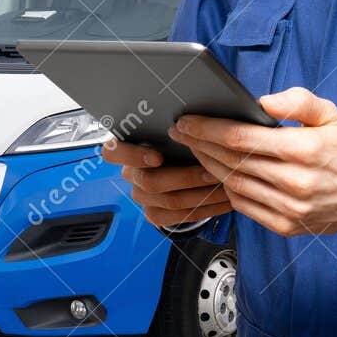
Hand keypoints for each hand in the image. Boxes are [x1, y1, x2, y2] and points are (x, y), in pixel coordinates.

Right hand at [100, 137, 233, 230]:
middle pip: (150, 181)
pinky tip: (223, 201)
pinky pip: (180, 216)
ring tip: (224, 183)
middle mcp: (131, 174)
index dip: (134, 156)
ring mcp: (142, 197)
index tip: (158, 157)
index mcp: (125, 150)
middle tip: (211, 170)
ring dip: (202, 193)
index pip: (112, 152)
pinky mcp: (155, 214)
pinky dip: (206, 209)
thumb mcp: (170, 132)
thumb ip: (174, 127)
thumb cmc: (175, 143)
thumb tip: (193, 120)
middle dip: (186, 177)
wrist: (179, 166)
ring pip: (170, 200)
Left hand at [167, 86, 336, 237]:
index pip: (242, 138)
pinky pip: (243, 205)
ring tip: (195, 149)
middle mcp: (294, 182)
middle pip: (231, 161)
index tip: (187, 121)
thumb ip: (298, 102)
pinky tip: (219, 173)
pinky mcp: (285, 226)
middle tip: (181, 132)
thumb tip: (262, 101)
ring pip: (233, 184)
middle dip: (200, 144)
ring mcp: (288, 208)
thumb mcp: (332, 115)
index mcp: (304, 150)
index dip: (207, 129)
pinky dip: (227, 187)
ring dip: (208, 166)